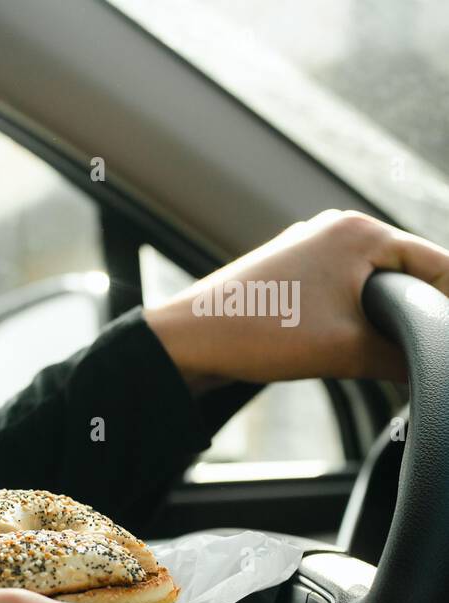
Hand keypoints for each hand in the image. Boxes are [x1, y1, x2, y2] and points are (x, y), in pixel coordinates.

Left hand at [143, 209, 448, 393]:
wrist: (185, 343)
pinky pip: (341, 297)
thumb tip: (433, 367)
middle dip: (414, 315)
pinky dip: (351, 321)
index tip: (445, 342)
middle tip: (417, 355)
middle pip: (406, 275)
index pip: (439, 266)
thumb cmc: (258, 332)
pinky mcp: (291, 274)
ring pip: (371, 289)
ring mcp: (310, 250)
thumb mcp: (346, 351)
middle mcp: (337, 230)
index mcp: (360, 232)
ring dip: (380, 322)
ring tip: (377, 356)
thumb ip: (404, 356)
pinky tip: (346, 349)